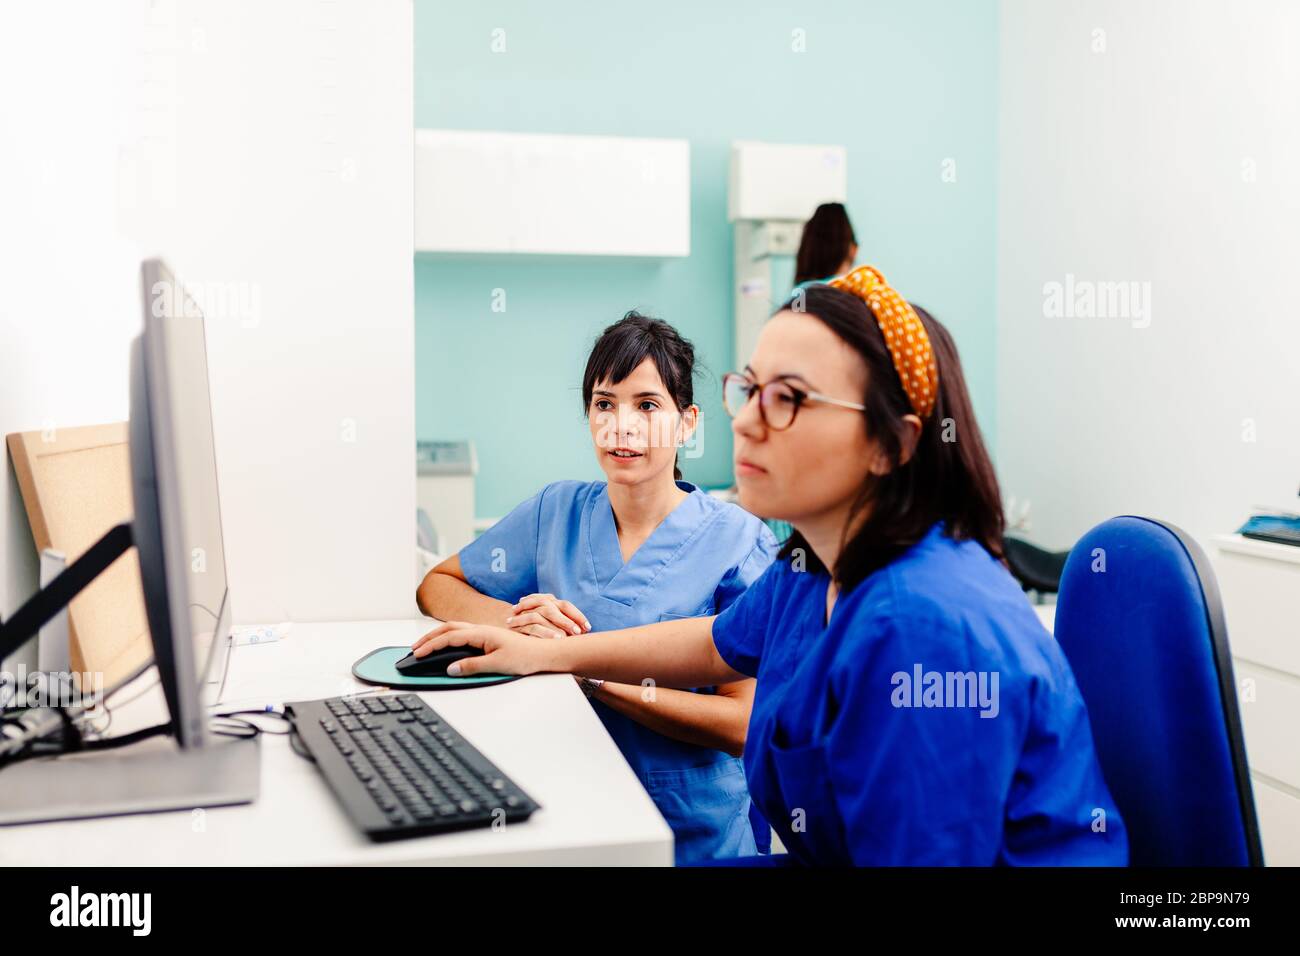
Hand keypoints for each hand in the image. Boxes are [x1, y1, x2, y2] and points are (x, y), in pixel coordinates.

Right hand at [411, 620, 561, 676]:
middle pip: (448, 629)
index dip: (431, 646)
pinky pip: (462, 634)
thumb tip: (451, 668)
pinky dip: (448, 637)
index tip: (417, 654)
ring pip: (454, 629)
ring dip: (438, 636)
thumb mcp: (497, 664)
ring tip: (425, 646)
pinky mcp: (487, 638)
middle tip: (414, 649)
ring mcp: (484, 633)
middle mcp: (480, 629)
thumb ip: (472, 666)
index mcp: (481, 633)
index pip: (449, 637)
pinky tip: (446, 645)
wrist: (544, 652)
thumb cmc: (525, 657)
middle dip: (429, 638)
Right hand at [505, 593, 590, 638]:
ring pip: (545, 614)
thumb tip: (583, 634)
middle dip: (568, 621)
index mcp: (550, 601)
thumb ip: (563, 625)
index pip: (566, 606)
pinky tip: (553, 639)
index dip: (578, 615)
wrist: (502, 620)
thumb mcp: (549, 621)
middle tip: (578, 632)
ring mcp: (529, 610)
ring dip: (556, 626)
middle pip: (556, 608)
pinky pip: (533, 625)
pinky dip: (544, 632)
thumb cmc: (533, 624)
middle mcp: (541, 603)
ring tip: (565, 637)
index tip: (588, 628)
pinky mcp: (519, 621)